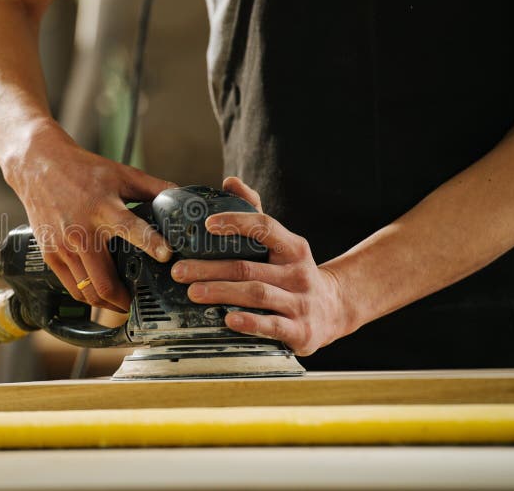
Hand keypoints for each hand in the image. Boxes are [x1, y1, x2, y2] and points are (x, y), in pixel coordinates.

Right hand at [5, 120, 174, 312]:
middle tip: (138, 303)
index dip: (151, 243)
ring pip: (87, 291)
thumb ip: (153, 188)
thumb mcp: (121, 173)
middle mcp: (82, 231)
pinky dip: (87, 295)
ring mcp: (63, 246)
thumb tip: (181, 197)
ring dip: (106, 304)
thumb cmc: (82, 169)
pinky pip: (71, 286)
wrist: (38, 165)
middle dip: (124, 300)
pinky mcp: (50, 253)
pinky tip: (98, 294)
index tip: (166, 255)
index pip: (130, 228)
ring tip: (120, 305)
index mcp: (104, 208)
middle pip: (104, 280)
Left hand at [170, 177, 351, 355]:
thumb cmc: (293, 272)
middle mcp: (298, 273)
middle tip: (179, 270)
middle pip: (249, 267)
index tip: (207, 224)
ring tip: (192, 292)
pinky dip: (250, 322)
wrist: (334, 309)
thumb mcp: (282, 244)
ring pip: (257, 294)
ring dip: (222, 292)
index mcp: (293, 248)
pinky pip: (272, 325)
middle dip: (210, 268)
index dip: (237, 223)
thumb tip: (229, 182)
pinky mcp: (301, 331)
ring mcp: (301, 302)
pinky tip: (228, 319)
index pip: (266, 227)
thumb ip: (255, 214)